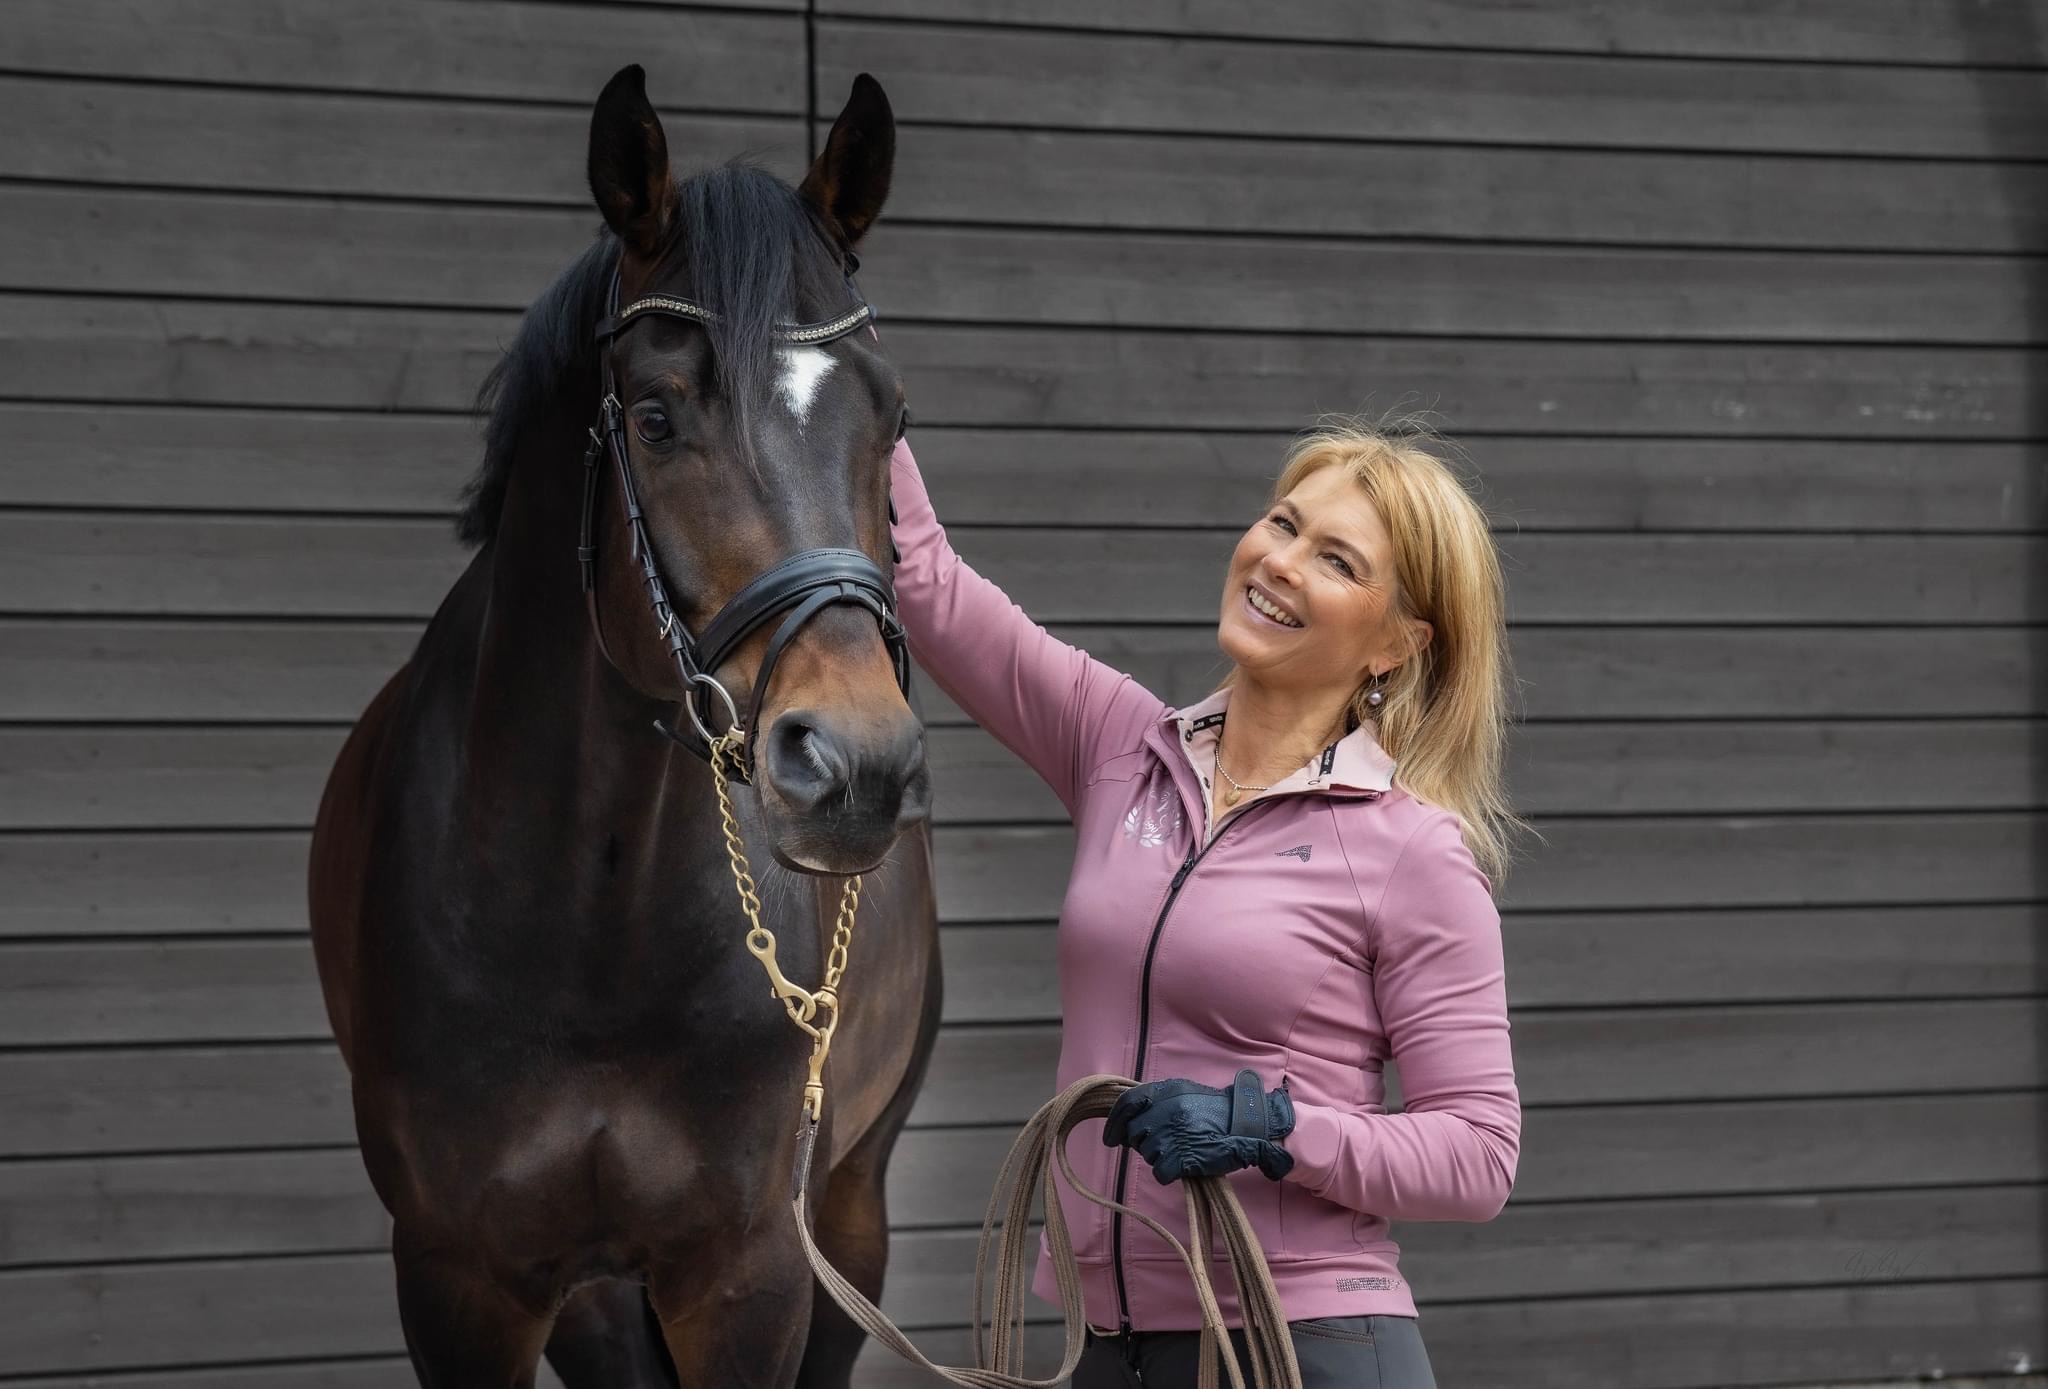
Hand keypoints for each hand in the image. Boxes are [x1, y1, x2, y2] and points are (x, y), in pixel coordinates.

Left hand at [1101, 1069, 1295, 1184]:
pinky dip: (1169, 1173)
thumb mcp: (1185, 1094)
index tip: (1111, 1138)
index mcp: (1167, 1090)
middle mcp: (1167, 1110)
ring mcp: (1174, 1134)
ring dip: (1159, 1157)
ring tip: (1180, 1151)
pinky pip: (1160, 1172)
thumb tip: (1126, 1121)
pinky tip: (1184, 1166)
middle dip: (1144, 1142)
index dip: (1115, 1123)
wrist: (1250, 1126)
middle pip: (1135, 1133)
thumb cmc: (1216, 1112)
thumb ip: (1157, 1102)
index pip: (1128, 1103)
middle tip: (1164, 1144)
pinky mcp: (1183, 1158)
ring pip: (1147, 1153)